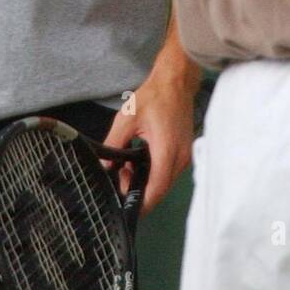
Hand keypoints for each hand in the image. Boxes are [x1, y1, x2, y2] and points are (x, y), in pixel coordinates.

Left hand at [103, 70, 195, 214]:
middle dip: (138, 188)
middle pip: (159, 188)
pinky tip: (139, 158)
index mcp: (167, 150)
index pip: (156, 188)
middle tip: (119, 173)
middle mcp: (180, 157)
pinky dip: (153, 170)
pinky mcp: (184, 152)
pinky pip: (167, 171)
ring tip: (126, 163)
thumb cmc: (154, 97)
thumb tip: (105, 166)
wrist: (176, 82)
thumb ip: (113, 144)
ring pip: (163, 180)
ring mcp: (184, 156)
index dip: (142, 202)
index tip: (126, 207)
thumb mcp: (126, 118)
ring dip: (145, 179)